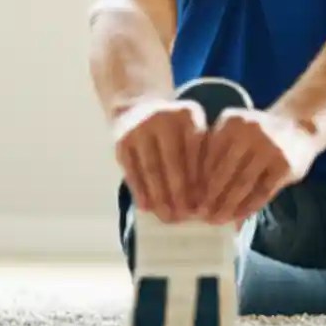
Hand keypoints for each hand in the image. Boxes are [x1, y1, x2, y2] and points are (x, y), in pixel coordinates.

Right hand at [112, 97, 208, 223]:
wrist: (138, 108)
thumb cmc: (175, 131)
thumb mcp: (192, 133)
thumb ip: (201, 159)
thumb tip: (202, 200)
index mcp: (188, 114)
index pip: (196, 152)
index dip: (199, 180)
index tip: (203, 204)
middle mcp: (163, 117)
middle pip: (173, 161)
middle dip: (179, 193)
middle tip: (184, 216)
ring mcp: (139, 127)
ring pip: (151, 168)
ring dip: (159, 196)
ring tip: (167, 217)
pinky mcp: (122, 141)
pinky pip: (132, 170)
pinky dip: (139, 190)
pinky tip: (146, 207)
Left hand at [198, 109, 318, 224]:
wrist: (300, 126)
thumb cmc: (259, 134)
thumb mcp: (236, 132)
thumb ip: (218, 153)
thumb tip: (195, 192)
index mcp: (231, 121)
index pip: (208, 156)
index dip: (197, 180)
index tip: (189, 200)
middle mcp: (249, 131)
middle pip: (223, 172)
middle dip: (210, 197)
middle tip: (201, 215)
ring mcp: (269, 147)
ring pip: (242, 184)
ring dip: (227, 206)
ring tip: (217, 220)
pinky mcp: (285, 165)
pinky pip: (262, 192)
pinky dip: (248, 207)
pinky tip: (238, 217)